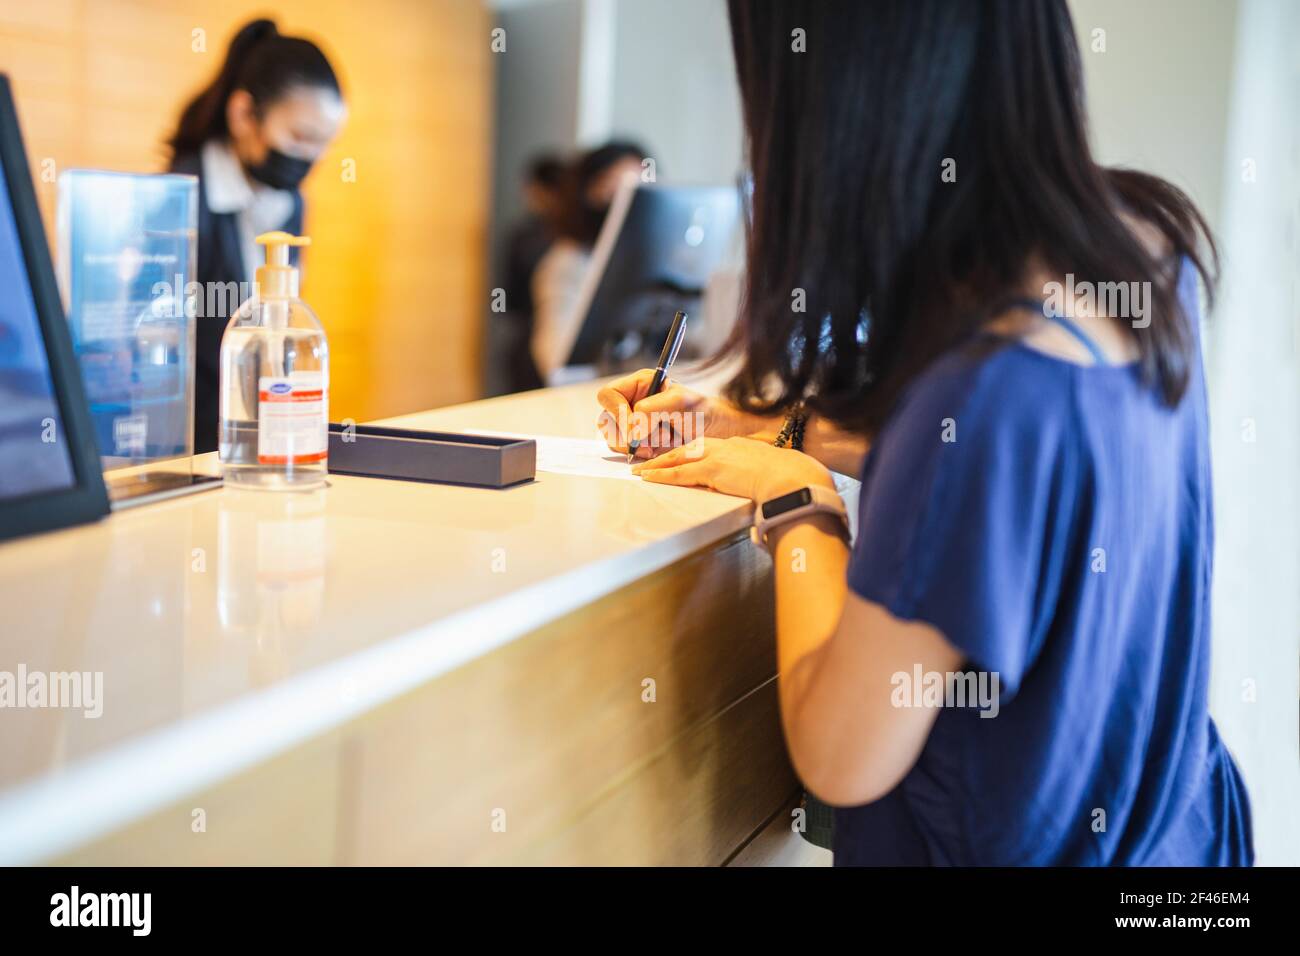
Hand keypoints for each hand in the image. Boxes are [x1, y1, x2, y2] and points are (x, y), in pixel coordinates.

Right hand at [595, 369, 759, 458]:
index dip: (617, 411)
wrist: (714, 430)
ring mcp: (632, 423)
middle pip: (606, 419)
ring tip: (653, 447)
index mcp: (638, 385)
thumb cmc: (701, 409)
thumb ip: (652, 409)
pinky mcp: (638, 441)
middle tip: (641, 443)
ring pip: (612, 437)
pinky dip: (637, 454)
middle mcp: (631, 402)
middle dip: (623, 434)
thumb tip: (634, 427)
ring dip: (630, 446)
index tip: (633, 426)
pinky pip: (624, 450)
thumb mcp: (679, 402)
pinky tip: (654, 452)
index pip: (609, 395)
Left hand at [631, 436, 835, 502]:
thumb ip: (754, 476)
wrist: (792, 477)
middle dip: (667, 455)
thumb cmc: (788, 478)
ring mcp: (718, 455)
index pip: (706, 448)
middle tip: (648, 461)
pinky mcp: (713, 469)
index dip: (689, 452)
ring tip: (641, 471)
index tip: (678, 457)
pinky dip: (663, 475)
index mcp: (738, 446)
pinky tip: (650, 477)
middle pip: (688, 448)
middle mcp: (725, 446)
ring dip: (658, 464)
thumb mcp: (769, 472)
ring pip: (679, 457)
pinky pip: (681, 472)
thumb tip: (751, 487)